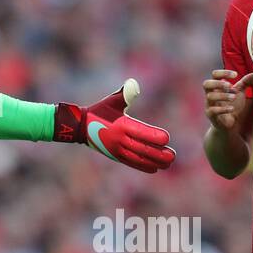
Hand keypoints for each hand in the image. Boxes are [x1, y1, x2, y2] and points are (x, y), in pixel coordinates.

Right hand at [54, 79, 175, 172]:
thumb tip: (133, 84)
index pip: (140, 132)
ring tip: (168, 164)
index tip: (166, 139)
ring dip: (154, 162)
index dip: (154, 136)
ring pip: (138, 158)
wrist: (80, 127)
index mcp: (121, 125)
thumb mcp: (111, 101)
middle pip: (142, 149)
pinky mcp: (115, 156)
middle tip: (172, 156)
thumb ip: (124, 94)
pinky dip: (143, 166)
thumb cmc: (100, 111)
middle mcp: (119, 139)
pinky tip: (155, 168)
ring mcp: (117, 150)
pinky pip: (131, 163)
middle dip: (158, 153)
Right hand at [204, 69, 252, 130]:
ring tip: (233, 97)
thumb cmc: (233, 105)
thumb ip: (245, 83)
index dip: (224, 73)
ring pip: (210, 97)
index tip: (236, 74)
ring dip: (223, 96)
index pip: (215, 75)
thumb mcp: (240, 92)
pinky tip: (232, 109)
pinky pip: (213, 110)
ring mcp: (209, 105)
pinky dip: (223, 109)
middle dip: (218, 83)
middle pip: (206, 84)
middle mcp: (210, 94)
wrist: (230, 123)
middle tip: (229, 85)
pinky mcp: (211, 115)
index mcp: (216, 87)